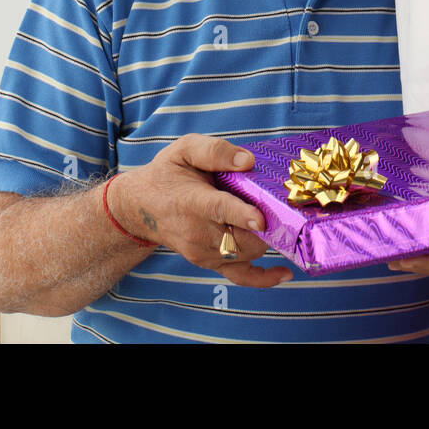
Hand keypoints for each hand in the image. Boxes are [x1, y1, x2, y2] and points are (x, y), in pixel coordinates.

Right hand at [109, 134, 291, 287]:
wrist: (141, 207)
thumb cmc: (167, 174)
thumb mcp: (185, 150)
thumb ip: (215, 151)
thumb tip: (247, 161)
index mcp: (193, 201)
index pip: (220, 210)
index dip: (242, 215)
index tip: (260, 218)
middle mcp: (198, 232)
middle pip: (240, 238)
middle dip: (267, 227)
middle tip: (287, 209)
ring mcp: (204, 252)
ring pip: (245, 254)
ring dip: (266, 241)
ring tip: (284, 222)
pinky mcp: (210, 263)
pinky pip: (239, 276)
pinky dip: (263, 278)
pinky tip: (284, 273)